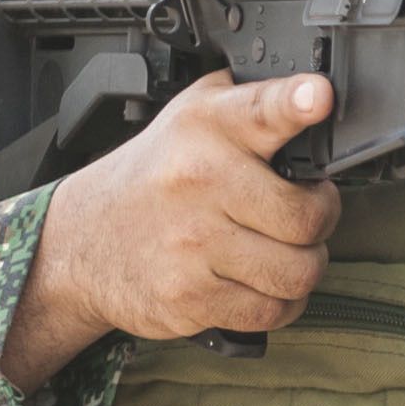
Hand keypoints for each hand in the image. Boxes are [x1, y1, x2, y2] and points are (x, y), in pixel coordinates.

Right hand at [7, 70, 343, 385]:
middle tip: (305, 213)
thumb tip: (318, 95)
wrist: (83, 241)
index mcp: (206, 127)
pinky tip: (261, 281)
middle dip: (321, 218)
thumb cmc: (156, 177)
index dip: (296, 103)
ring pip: (298, 272)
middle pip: (307, 216)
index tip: (319, 97)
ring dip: (304, 266)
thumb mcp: (193, 117)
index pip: (262, 110)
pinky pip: (272, 311)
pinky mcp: (190, 297)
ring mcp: (193, 244)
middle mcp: (200, 180)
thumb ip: (254, 101)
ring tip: (284, 249)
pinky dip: (280, 302)